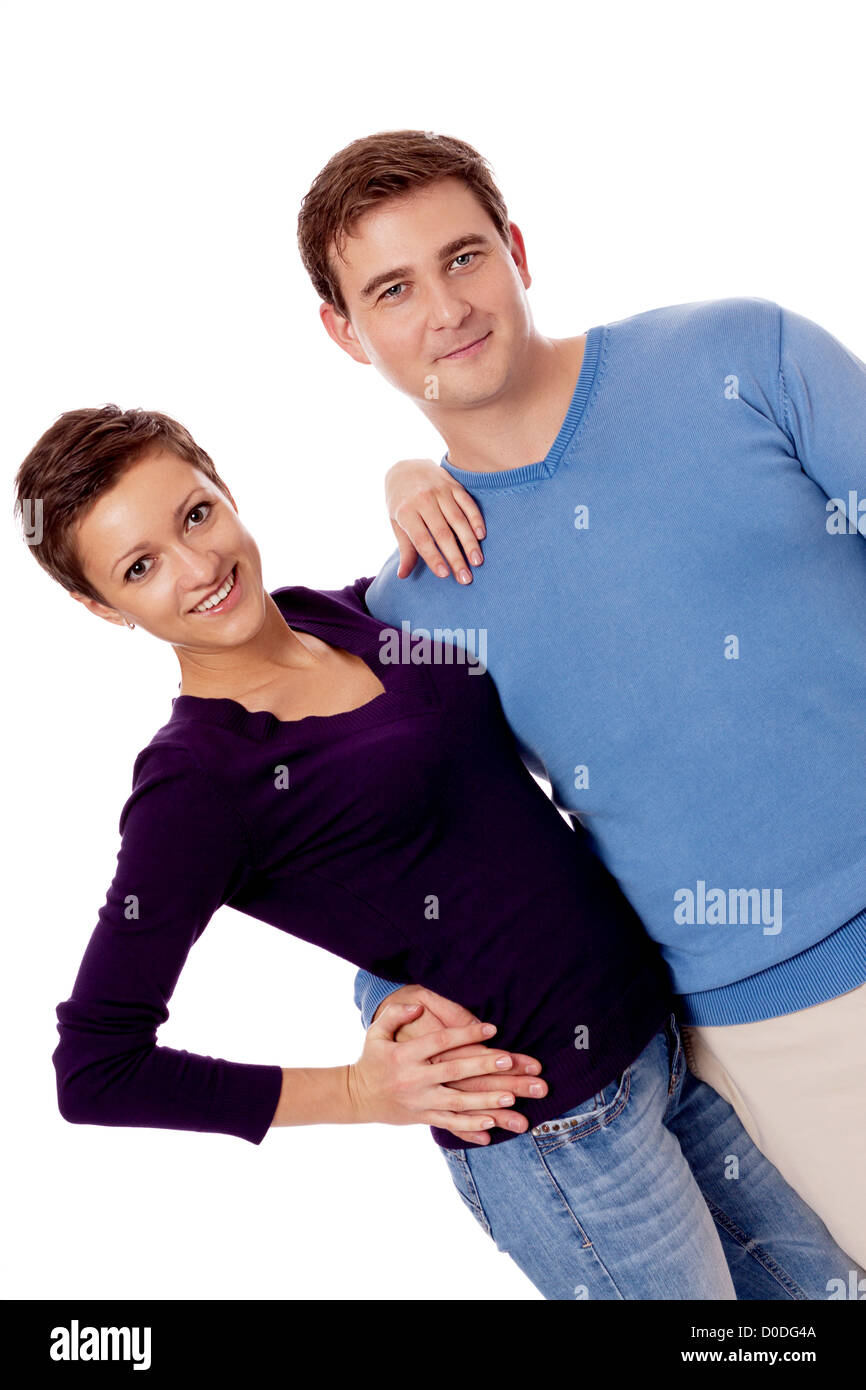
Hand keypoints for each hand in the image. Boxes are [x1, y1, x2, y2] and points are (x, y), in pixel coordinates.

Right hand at [348, 1001, 527, 1139]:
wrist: (356, 1097)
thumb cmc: (372, 1060)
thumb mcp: (376, 1032)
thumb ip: (396, 1014)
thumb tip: (418, 1007)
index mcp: (405, 1055)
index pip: (441, 1041)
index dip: (467, 1034)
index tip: (491, 1028)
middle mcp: (415, 1078)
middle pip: (455, 1071)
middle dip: (483, 1066)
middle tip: (509, 1060)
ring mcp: (420, 1101)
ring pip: (457, 1103)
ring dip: (485, 1101)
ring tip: (510, 1098)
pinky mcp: (423, 1118)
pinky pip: (449, 1124)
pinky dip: (470, 1126)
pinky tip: (491, 1125)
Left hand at [385, 459, 485, 582]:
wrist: (405, 468)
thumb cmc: (400, 502)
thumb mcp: (397, 523)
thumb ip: (405, 549)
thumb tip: (403, 575)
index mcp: (406, 511)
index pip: (422, 539)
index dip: (434, 557)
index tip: (445, 575)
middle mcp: (423, 500)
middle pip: (443, 533)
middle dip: (455, 557)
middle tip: (466, 578)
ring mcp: (440, 491)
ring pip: (458, 520)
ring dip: (469, 542)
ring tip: (477, 561)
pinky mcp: (454, 485)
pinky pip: (468, 503)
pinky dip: (475, 519)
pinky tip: (481, 536)